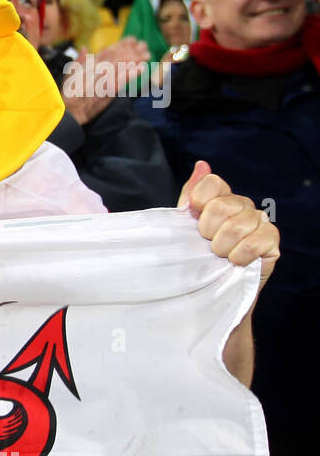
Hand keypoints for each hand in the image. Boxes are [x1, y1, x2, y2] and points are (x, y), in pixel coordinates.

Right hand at [63, 37, 149, 123]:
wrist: (71, 109)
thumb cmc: (69, 93)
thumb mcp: (70, 73)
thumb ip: (79, 60)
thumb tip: (83, 49)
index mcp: (90, 63)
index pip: (109, 49)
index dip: (122, 43)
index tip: (132, 40)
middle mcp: (98, 68)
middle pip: (119, 55)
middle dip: (132, 49)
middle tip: (144, 46)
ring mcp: (104, 79)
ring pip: (123, 65)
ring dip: (136, 59)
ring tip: (146, 55)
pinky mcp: (109, 90)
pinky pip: (123, 79)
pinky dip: (133, 73)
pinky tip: (141, 69)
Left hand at [178, 161, 278, 293]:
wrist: (208, 292)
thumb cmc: (195, 258)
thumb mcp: (184, 227)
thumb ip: (191, 196)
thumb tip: (201, 164)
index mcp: (219, 199)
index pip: (211, 183)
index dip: (198, 203)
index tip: (192, 221)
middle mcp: (242, 206)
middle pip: (222, 205)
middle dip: (207, 231)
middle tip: (206, 245)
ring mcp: (259, 222)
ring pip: (238, 225)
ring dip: (221, 247)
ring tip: (219, 256)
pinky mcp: (272, 242)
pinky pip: (256, 241)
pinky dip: (240, 255)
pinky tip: (234, 262)